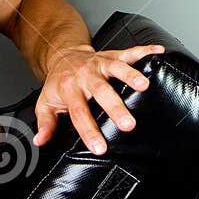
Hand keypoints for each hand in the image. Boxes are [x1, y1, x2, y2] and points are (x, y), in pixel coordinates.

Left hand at [35, 43, 163, 153]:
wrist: (62, 54)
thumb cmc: (58, 83)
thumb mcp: (46, 103)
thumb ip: (46, 123)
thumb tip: (41, 140)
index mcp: (69, 89)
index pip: (79, 112)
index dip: (89, 130)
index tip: (99, 147)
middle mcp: (86, 75)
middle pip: (101, 91)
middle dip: (115, 107)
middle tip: (128, 124)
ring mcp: (100, 63)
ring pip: (117, 68)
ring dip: (130, 75)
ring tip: (144, 86)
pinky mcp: (112, 55)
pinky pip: (129, 51)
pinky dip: (144, 51)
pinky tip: (158, 52)